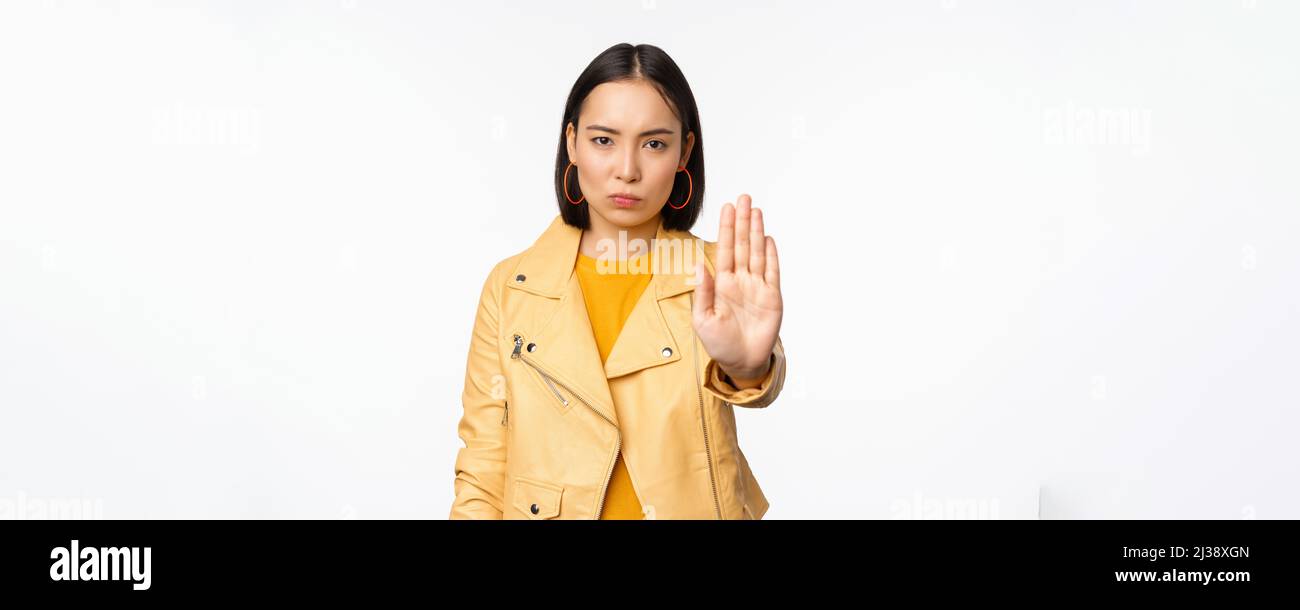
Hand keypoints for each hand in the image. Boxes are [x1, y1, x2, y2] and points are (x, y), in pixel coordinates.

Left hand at [692, 194, 782, 386]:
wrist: (741, 362)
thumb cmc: (719, 343)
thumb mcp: (703, 319)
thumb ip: (703, 292)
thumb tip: (699, 265)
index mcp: (721, 283)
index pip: (725, 249)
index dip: (727, 228)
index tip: (727, 208)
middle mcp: (740, 280)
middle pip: (742, 245)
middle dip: (743, 222)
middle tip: (744, 198)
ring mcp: (757, 287)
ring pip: (757, 253)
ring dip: (756, 232)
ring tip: (756, 210)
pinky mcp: (772, 297)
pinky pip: (772, 271)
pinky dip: (771, 255)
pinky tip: (768, 238)